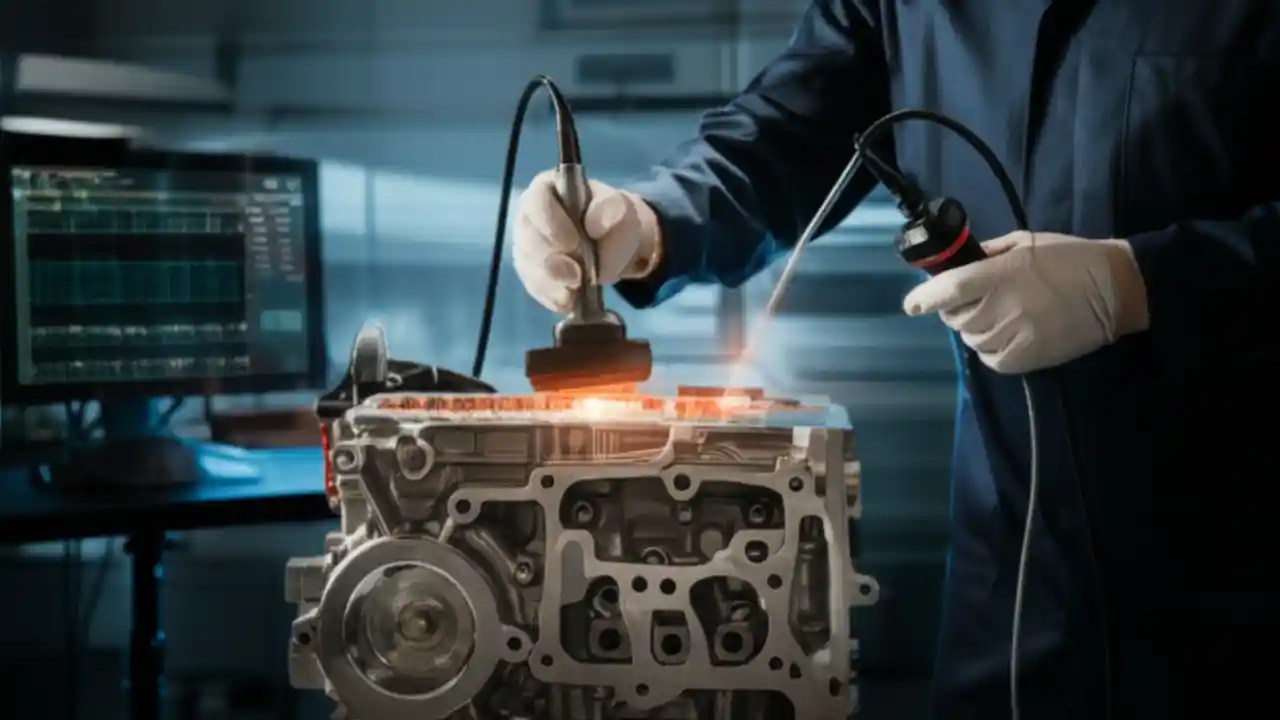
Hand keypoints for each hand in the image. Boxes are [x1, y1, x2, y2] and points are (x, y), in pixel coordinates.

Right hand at [514, 170, 661, 312]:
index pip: (536, 202)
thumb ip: (611, 209)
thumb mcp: (620, 207)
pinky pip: (535, 288)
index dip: (550, 224)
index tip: (572, 243)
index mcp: (546, 190)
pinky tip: (568, 301)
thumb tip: (594, 222)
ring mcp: (527, 247)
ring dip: (551, 284)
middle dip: (551, 262)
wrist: (610, 242)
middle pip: (528, 240)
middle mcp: (529, 218)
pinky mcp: (532, 273)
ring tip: (574, 293)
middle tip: (576, 276)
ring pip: (529, 267)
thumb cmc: (611, 217)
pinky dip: (552, 297)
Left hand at [902, 231, 1149, 373]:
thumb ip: (990, 253)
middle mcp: (1002, 307)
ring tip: (1000, 317)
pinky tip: (1008, 336)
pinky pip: (992, 360)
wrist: (1116, 289)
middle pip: (956, 318)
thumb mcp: (1027, 242)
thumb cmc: (1070, 258)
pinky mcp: (1028, 358)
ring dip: (976, 330)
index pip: (947, 290)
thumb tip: (961, 263)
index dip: (924, 299)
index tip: (912, 305)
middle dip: (958, 311)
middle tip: (977, 302)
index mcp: (999, 275)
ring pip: (972, 340)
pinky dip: (992, 350)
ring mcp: (1014, 335)